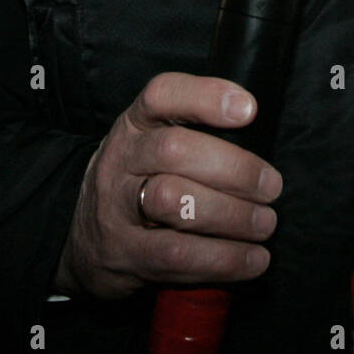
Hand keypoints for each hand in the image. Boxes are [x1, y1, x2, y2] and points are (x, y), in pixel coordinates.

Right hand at [53, 72, 281, 298]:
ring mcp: (117, 207)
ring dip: (231, 215)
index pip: (161, 95)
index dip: (205, 97)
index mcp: (135, 124)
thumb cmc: (140, 180)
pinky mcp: (124, 254)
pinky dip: (223, 259)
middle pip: (173, 150)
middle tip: (271, 186)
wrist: (83, 237)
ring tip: (264, 223)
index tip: (249, 109)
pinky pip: (175, 255)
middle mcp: (122, 159)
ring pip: (172, 201)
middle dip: (233, 168)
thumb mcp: (155, 142)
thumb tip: (264, 137)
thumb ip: (198, 133)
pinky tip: (253, 259)